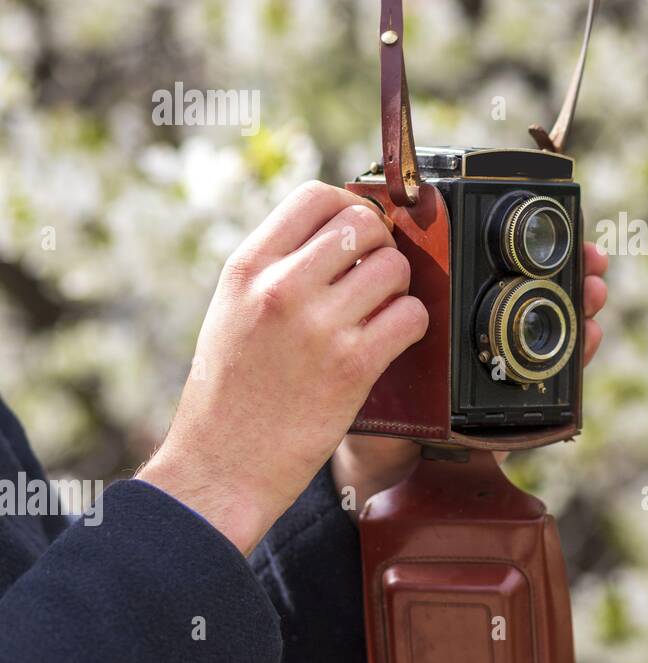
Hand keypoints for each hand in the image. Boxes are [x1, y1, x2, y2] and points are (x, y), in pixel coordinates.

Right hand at [138, 181, 427, 554]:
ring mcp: (319, 326)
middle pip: (363, 224)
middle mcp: (282, 288)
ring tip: (377, 312)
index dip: (350, 205)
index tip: (358, 229)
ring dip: (396, 287)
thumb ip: (277, 267)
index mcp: (248, 268)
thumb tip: (337, 232)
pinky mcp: (353, 366)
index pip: (316, 196)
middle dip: (379, 245)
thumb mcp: (231, 309)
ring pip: (394, 268)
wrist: (221, 466)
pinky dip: (410, 324)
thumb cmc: (227, 393)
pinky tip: (389, 340)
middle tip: (373, 272)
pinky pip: (410, 316)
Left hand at [332, 241, 609, 514]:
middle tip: (589, 258)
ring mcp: (508, 368)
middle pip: (535, 291)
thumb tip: (387, 260)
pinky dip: (577, 353)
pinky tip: (590, 335)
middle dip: (569, 269)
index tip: (548, 223)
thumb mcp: (375, 355)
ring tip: (594, 290)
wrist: (383, 469)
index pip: (493, 270)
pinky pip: (557, 376)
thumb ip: (381, 319)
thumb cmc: (372, 406)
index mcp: (452, 314)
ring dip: (581, 304)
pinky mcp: (522, 406)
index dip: (522, 245)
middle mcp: (485, 336)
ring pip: (554, 326)